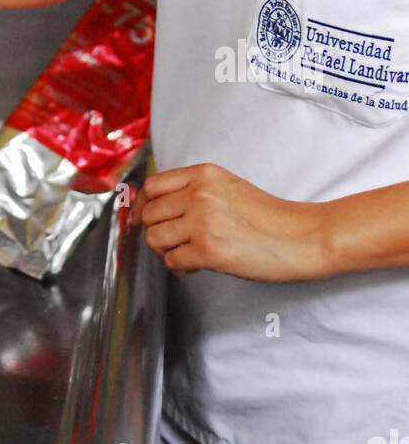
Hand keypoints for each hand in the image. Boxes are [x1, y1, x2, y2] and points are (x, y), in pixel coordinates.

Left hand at [128, 162, 325, 281]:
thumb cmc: (269, 216)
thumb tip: (156, 206)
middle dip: (155, 232)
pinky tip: (196, 267)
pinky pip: (172, 261)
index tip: (140, 219)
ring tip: (186, 255)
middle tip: (172, 243)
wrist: (302, 237)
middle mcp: (198, 193)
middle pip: (149, 213)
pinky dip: (179, 268)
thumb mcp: (228, 187)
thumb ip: (195, 191)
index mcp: (203, 174)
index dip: (141, 205)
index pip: (152, 185)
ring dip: (166, 252)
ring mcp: (202, 221)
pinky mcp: (207, 250)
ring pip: (155, 238)